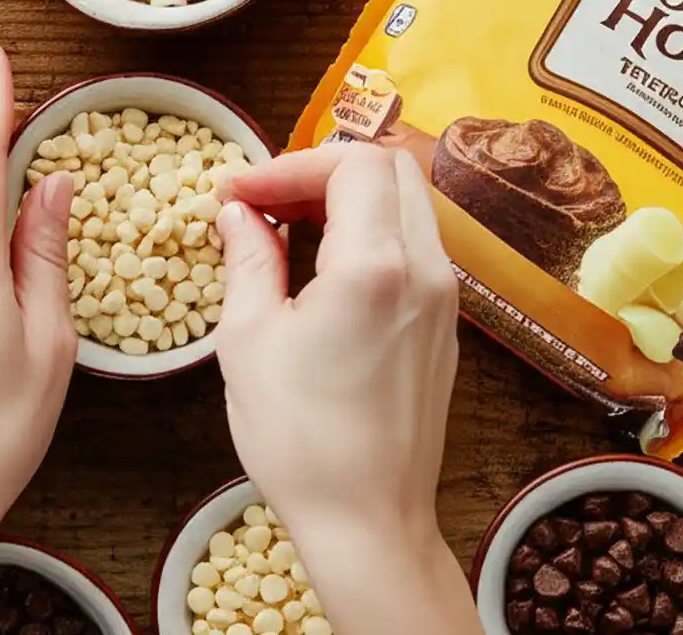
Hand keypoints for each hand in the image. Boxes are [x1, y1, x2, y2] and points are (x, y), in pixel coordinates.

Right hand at [215, 144, 480, 634]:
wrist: (367, 520)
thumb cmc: (300, 440)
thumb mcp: (248, 340)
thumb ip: (247, 259)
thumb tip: (238, 214)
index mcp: (375, 267)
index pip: (352, 162)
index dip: (289, 163)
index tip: (239, 193)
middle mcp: (425, 272)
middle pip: (390, 170)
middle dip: (321, 170)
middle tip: (265, 200)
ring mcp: (443, 300)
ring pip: (407, 207)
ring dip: (348, 200)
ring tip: (287, 230)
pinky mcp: (444, 328)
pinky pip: (414, 250)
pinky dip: (370, 235)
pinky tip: (322, 269)